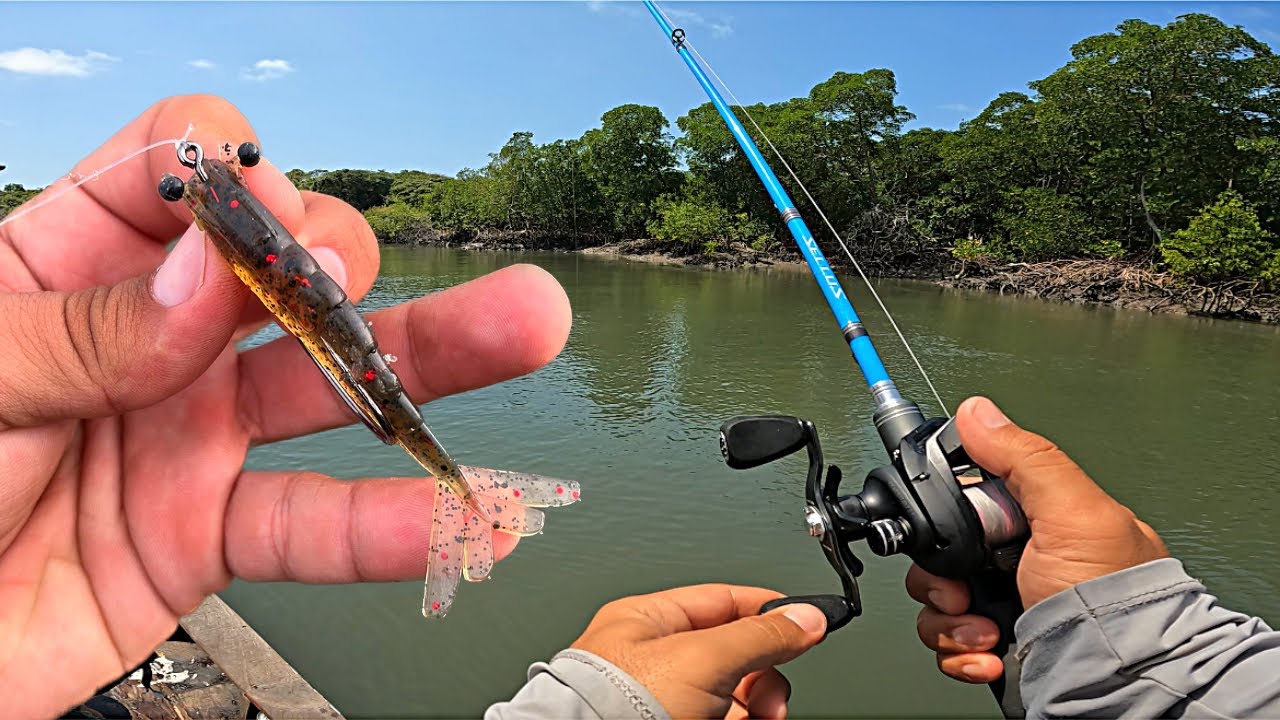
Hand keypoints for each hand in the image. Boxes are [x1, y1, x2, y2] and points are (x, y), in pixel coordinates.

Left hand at [0, 95, 570, 718]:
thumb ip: (81, 332)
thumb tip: (207, 278)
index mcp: (67, 265)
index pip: (183, 173)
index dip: (236, 182)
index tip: (260, 225)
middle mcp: (148, 342)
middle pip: (282, 273)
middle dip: (344, 268)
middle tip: (349, 296)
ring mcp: (185, 438)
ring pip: (325, 389)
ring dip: (430, 366)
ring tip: (528, 330)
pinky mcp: (202, 538)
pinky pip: (308, 526)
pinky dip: (386, 530)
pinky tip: (460, 516)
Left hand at [570, 585, 826, 718]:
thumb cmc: (617, 706)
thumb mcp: (702, 658)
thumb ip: (758, 635)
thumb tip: (806, 617)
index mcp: (650, 621)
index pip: (725, 601)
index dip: (769, 611)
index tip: (808, 626)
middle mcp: (655, 658)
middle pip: (735, 654)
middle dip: (763, 677)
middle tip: (771, 701)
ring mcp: (664, 699)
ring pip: (733, 695)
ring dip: (752, 708)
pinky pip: (722, 719)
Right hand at [906, 396, 1168, 683]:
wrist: (1122, 681)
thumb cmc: (1117, 600)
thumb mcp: (1074, 511)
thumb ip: (1025, 457)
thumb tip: (977, 412)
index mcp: (1035, 522)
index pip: (963, 504)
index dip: (945, 517)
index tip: (948, 531)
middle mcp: (1016, 563)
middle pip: (939, 555)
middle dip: (939, 578)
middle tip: (962, 589)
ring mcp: (1003, 606)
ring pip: (935, 603)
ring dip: (949, 621)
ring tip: (983, 629)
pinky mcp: (993, 647)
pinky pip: (948, 645)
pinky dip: (959, 653)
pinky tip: (989, 652)